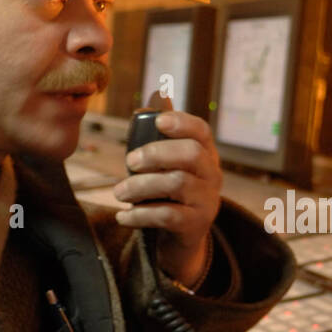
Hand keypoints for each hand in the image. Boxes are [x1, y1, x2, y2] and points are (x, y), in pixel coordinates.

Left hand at [114, 93, 222, 285]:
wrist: (182, 238)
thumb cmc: (170, 192)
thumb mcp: (167, 163)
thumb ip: (161, 133)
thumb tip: (157, 93)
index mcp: (205, 154)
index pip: (201, 131)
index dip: (181, 122)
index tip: (159, 121)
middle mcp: (212, 175)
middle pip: (190, 154)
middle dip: (156, 153)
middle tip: (129, 161)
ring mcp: (207, 201)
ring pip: (177, 184)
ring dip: (141, 186)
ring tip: (118, 192)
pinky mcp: (196, 225)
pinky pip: (168, 215)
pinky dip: (140, 215)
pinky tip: (123, 216)